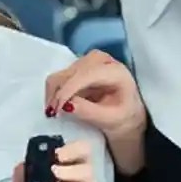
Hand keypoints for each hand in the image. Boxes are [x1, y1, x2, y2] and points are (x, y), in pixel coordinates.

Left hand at [11, 138, 97, 181]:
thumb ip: (21, 179)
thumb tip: (23, 163)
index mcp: (66, 170)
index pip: (77, 149)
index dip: (69, 146)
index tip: (54, 152)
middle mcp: (79, 179)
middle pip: (86, 155)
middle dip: (72, 154)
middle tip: (55, 162)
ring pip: (88, 174)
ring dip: (71, 173)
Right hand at [45, 50, 146, 174]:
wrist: (127, 114)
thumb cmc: (123, 118)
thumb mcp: (111, 120)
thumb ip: (90, 112)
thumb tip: (65, 105)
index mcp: (116, 72)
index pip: (87, 74)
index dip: (68, 89)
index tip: (57, 109)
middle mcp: (100, 61)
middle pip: (70, 72)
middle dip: (58, 94)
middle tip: (53, 115)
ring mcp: (87, 62)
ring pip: (61, 74)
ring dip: (54, 94)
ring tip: (54, 113)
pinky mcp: (78, 67)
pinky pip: (59, 78)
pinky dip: (54, 92)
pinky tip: (57, 106)